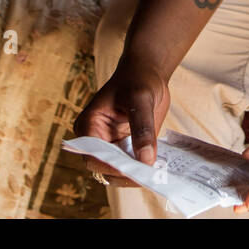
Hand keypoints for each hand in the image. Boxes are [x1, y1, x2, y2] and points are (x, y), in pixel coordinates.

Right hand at [68, 54, 170, 187]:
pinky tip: (160, 167)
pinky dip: (145, 168)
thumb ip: (142, 128)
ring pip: (120, 172)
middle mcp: (96, 141)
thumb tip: (146, 159)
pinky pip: (134, 165)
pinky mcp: (127, 149)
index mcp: (88, 127)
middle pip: (106, 169)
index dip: (112, 167)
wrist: (147, 73)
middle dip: (127, 174)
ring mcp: (112, 147)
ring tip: (158, 172)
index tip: (135, 170)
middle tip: (151, 175)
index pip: (94, 156)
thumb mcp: (141, 99)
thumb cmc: (138, 79)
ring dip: (138, 174)